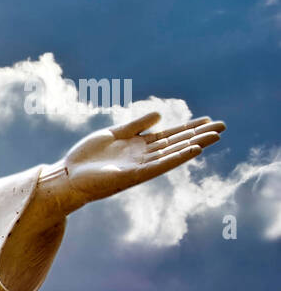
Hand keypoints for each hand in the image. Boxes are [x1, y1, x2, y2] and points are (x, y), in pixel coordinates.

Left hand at [43, 112, 225, 214]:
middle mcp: (143, 156)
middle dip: (199, 134)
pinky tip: (193, 149)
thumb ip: (136, 125)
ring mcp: (140, 166)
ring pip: (173, 153)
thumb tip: (160, 114)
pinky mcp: (134, 175)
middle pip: (177, 143)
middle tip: (223, 126)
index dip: (189, 127)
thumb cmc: (87, 157)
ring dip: (194, 144)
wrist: (67, 176)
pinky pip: (160, 165)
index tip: (208, 120)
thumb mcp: (113, 134)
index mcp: (138, 145)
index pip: (169, 135)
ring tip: (215, 136)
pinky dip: (177, 157)